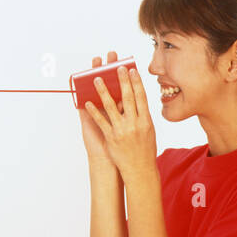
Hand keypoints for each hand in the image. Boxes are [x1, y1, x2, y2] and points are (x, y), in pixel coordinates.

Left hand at [82, 63, 156, 179]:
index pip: (141, 97)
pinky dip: (94, 111)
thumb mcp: (149, 131)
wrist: (139, 169)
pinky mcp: (111, 137)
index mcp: (146, 121)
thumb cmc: (144, 149)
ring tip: (97, 79)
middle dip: (122, 81)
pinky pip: (101, 121)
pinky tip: (88, 101)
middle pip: (128, 98)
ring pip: (111, 107)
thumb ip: (142, 116)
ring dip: (103, 91)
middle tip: (117, 67)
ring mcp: (122, 130)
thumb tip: (139, 101)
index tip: (132, 70)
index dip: (137, 82)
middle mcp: (135, 123)